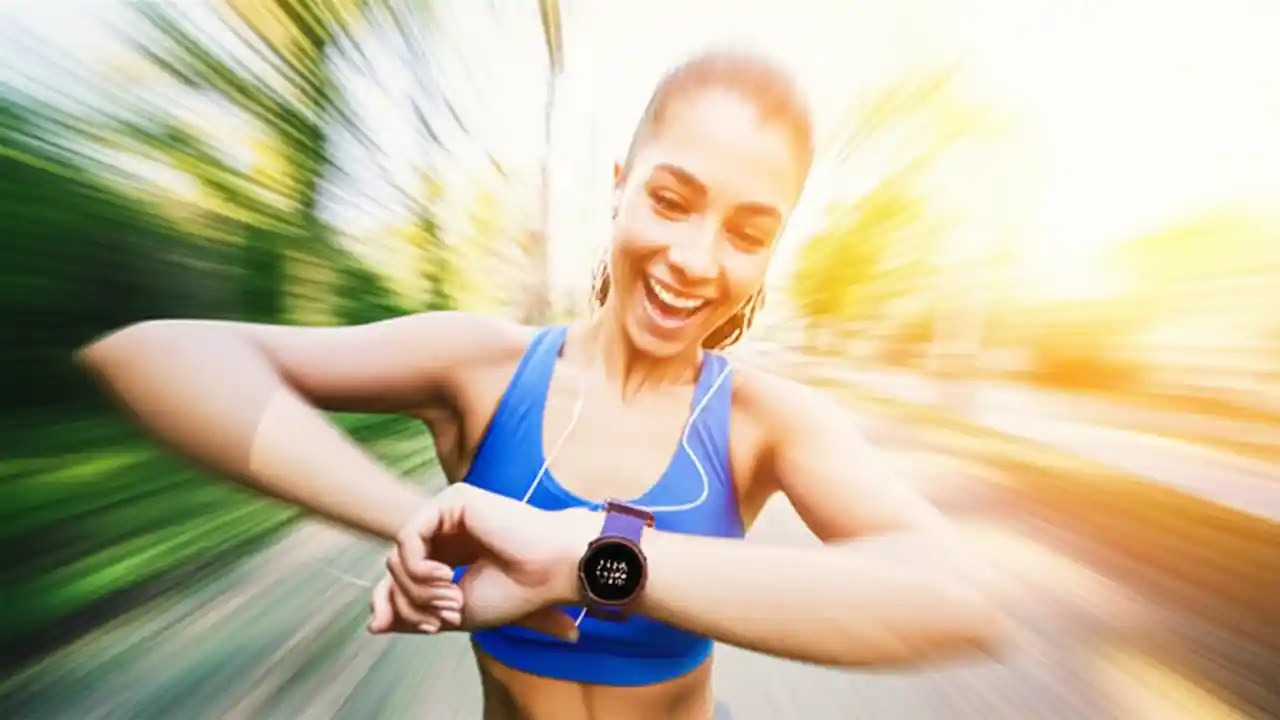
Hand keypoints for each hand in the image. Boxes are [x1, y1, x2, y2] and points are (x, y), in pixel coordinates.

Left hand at [367, 483, 598, 640]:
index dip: (388, 602)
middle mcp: (446, 529)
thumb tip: (373, 625)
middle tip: (439, 622)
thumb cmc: (515, 592)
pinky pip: (409, 537)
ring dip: (416, 590)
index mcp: (451, 552)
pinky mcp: (452, 500)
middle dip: (407, 602)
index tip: (383, 626)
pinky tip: (446, 578)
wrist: (551, 571)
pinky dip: (418, 567)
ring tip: (452, 602)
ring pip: (399, 555)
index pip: (402, 575)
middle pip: (395, 567)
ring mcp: (448, 512)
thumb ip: (415, 614)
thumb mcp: (456, 612)